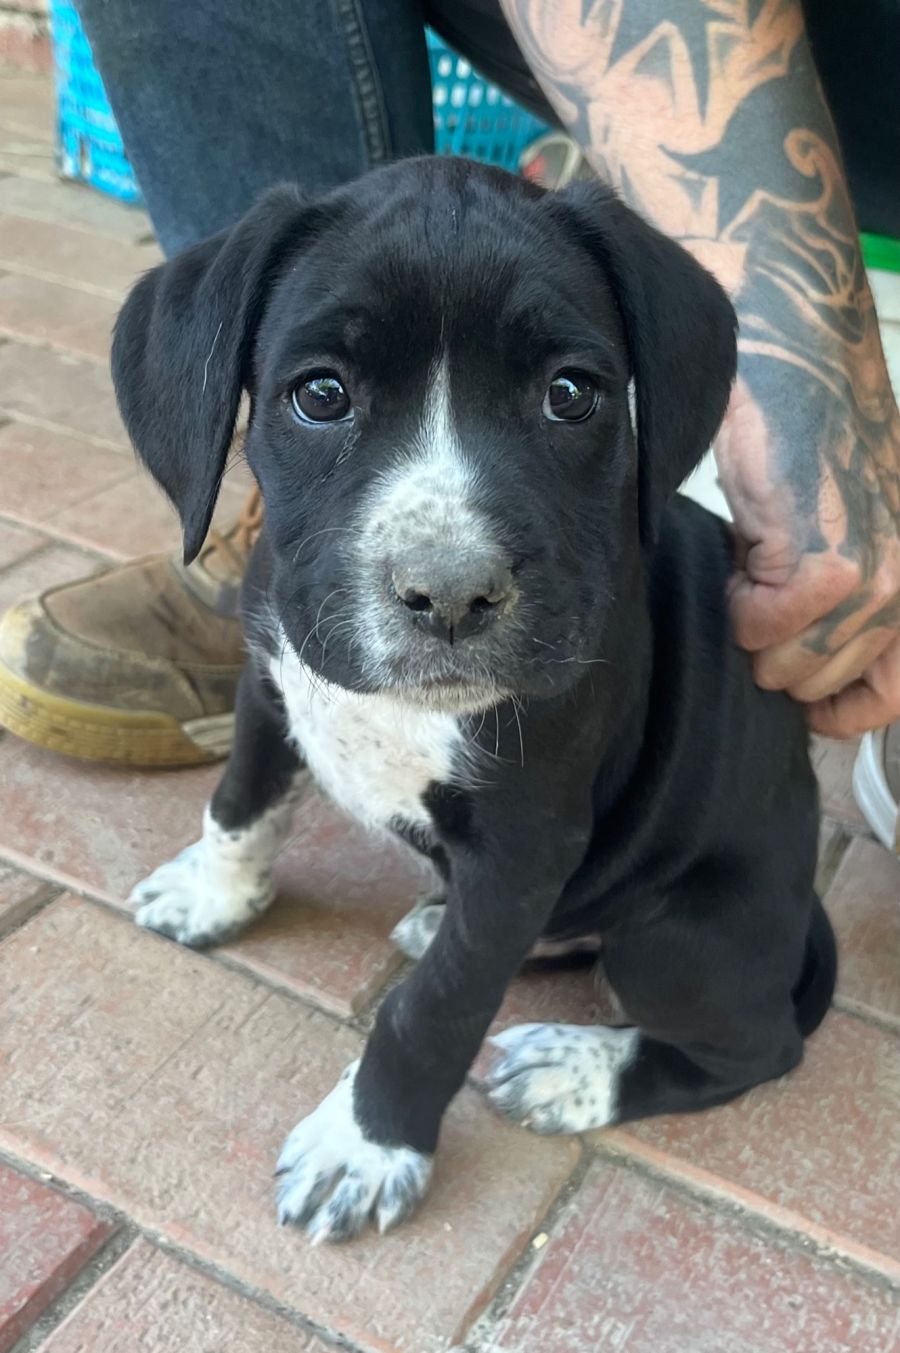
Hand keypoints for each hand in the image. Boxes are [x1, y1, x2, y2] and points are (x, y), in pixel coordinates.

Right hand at [716, 366, 899, 737]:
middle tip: (763, 592)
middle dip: (777, 652)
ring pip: (783, 664)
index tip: (804, 702)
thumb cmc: (818, 434)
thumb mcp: (861, 525)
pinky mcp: (819, 565)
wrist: (798, 362)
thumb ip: (852, 597)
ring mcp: (869, 581)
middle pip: (819, 684)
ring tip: (754, 567)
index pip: (893, 693)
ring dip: (751, 624)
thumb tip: (806, 667)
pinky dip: (736, 600)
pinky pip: (754, 628)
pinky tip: (744, 554)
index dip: (840, 711)